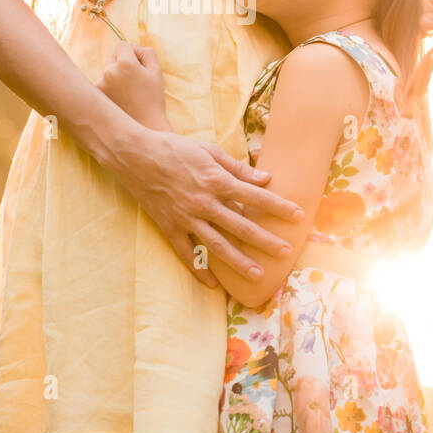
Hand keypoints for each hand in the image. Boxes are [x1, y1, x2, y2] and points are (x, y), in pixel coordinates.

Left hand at [95, 41, 170, 128]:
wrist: (145, 126)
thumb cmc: (153, 98)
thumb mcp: (156, 71)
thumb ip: (146, 52)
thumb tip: (134, 47)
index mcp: (125, 63)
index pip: (122, 45)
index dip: (132, 52)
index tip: (138, 64)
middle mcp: (109, 71)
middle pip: (112, 57)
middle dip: (122, 63)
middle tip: (134, 78)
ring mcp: (100, 84)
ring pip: (107, 71)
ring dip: (115, 76)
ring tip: (128, 92)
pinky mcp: (97, 95)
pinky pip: (102, 83)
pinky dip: (109, 87)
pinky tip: (120, 98)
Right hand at [114, 128, 305, 290]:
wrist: (134, 155)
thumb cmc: (174, 149)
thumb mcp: (208, 151)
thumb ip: (237, 168)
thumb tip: (265, 178)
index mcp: (215, 180)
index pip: (254, 196)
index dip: (278, 206)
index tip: (298, 215)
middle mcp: (203, 202)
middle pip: (241, 225)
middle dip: (265, 240)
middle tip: (286, 252)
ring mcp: (186, 217)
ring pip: (217, 244)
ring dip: (239, 261)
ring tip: (258, 274)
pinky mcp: (169, 227)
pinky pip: (187, 253)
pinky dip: (199, 269)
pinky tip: (214, 284)